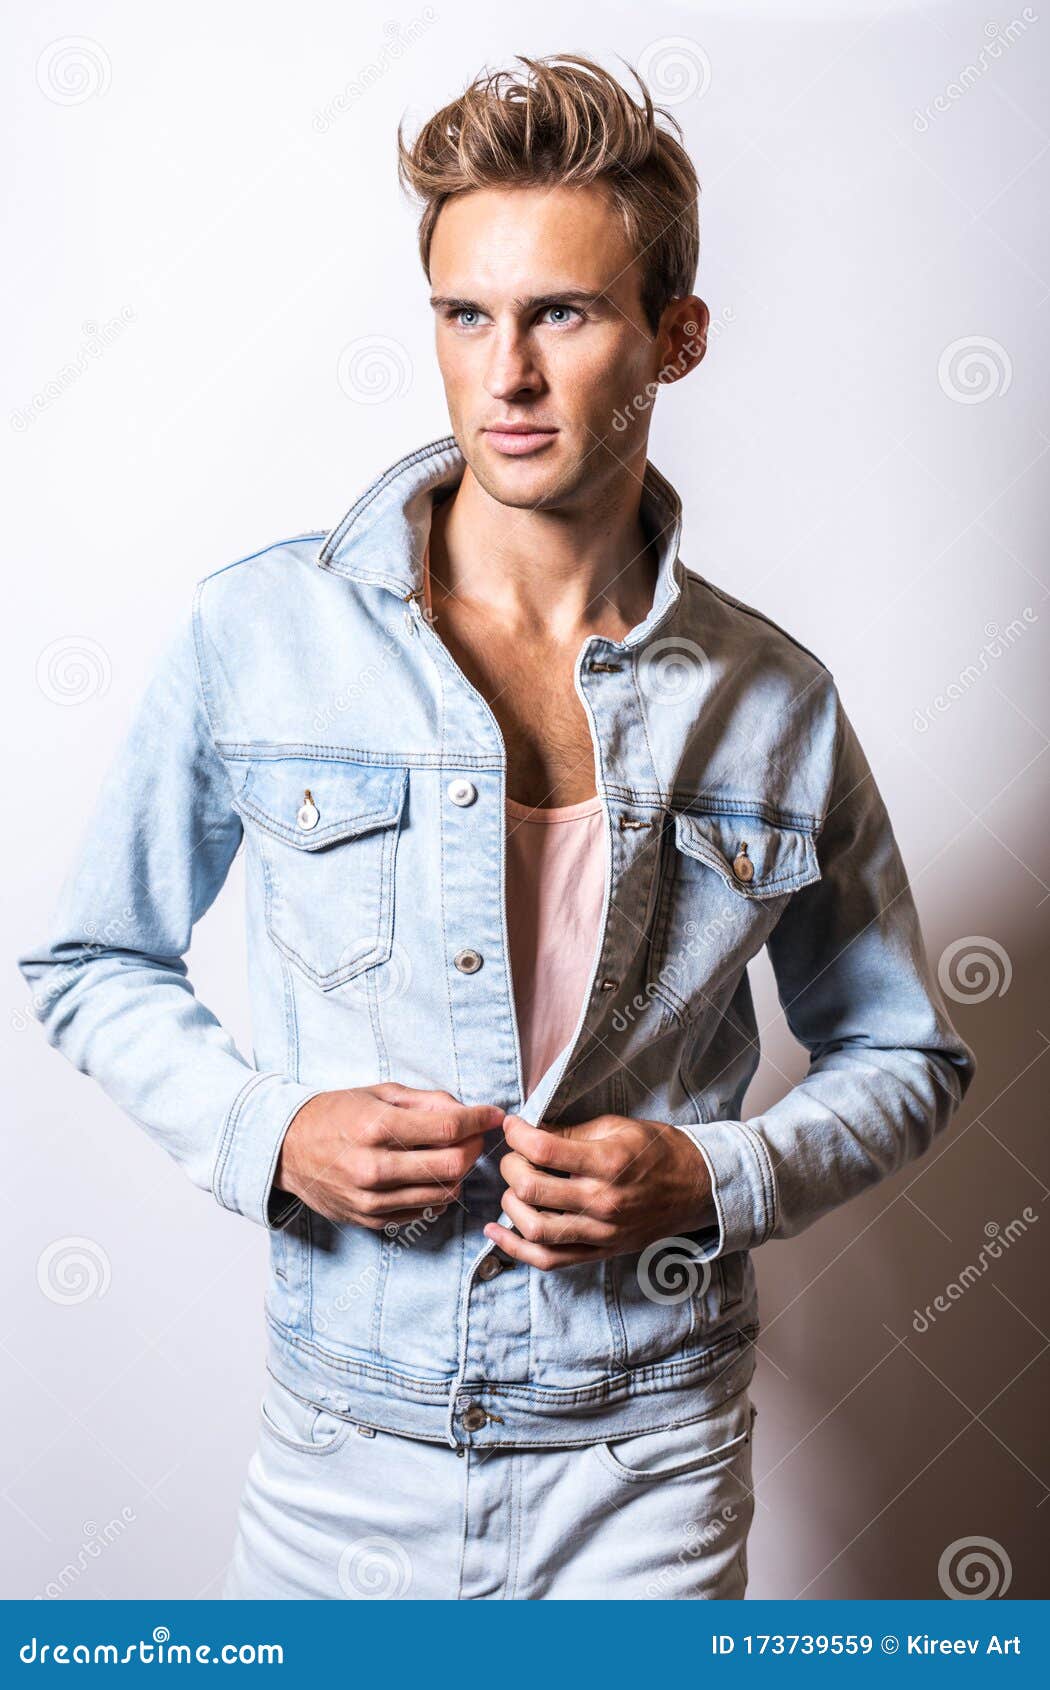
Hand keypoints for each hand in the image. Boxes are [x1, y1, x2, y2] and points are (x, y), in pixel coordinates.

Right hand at [274, 1081, 503, 1228]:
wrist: (286, 1148)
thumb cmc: (335, 1113)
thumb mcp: (379, 1093)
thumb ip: (427, 1101)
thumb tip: (468, 1111)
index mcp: (377, 1128)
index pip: (448, 1128)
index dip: (479, 1120)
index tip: (493, 1114)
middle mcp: (374, 1167)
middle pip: (452, 1166)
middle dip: (473, 1148)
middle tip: (474, 1136)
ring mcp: (371, 1199)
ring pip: (442, 1193)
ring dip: (458, 1173)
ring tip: (454, 1154)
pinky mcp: (369, 1219)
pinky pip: (421, 1211)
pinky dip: (436, 1193)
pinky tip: (432, 1175)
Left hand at [484, 1113, 713, 1269]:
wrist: (697, 1187)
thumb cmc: (658, 1150)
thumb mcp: (618, 1126)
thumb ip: (572, 1132)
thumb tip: (530, 1132)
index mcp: (608, 1162)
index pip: (543, 1149)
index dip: (518, 1134)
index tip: (512, 1126)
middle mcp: (603, 1201)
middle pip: (531, 1188)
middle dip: (510, 1167)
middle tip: (514, 1155)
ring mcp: (601, 1232)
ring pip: (534, 1228)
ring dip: (511, 1204)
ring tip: (513, 1187)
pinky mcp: (600, 1252)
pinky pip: (549, 1260)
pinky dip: (516, 1248)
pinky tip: (496, 1231)